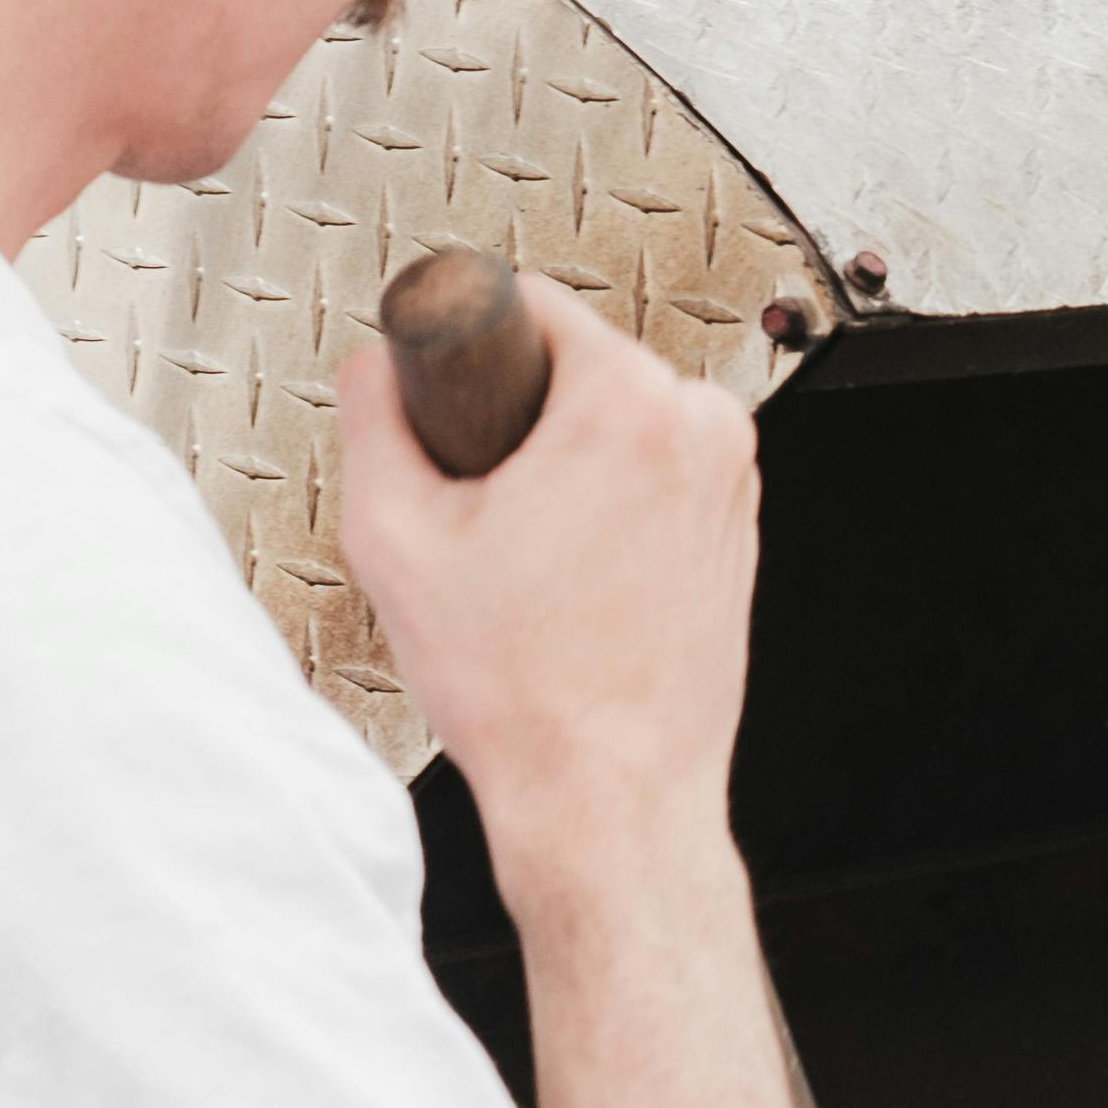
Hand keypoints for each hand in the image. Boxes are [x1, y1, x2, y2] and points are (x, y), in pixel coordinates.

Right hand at [335, 283, 759, 910]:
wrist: (610, 803)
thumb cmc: (529, 698)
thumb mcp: (394, 536)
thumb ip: (372, 413)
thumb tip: (379, 366)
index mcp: (630, 404)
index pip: (523, 304)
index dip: (461, 357)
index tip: (443, 417)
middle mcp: (701, 429)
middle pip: (570, 368)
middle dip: (512, 425)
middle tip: (480, 520)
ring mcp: (730, 483)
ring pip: (610, 428)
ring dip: (559, 471)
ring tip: (529, 565)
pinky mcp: (735, 531)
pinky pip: (646, 482)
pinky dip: (603, 513)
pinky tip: (571, 586)